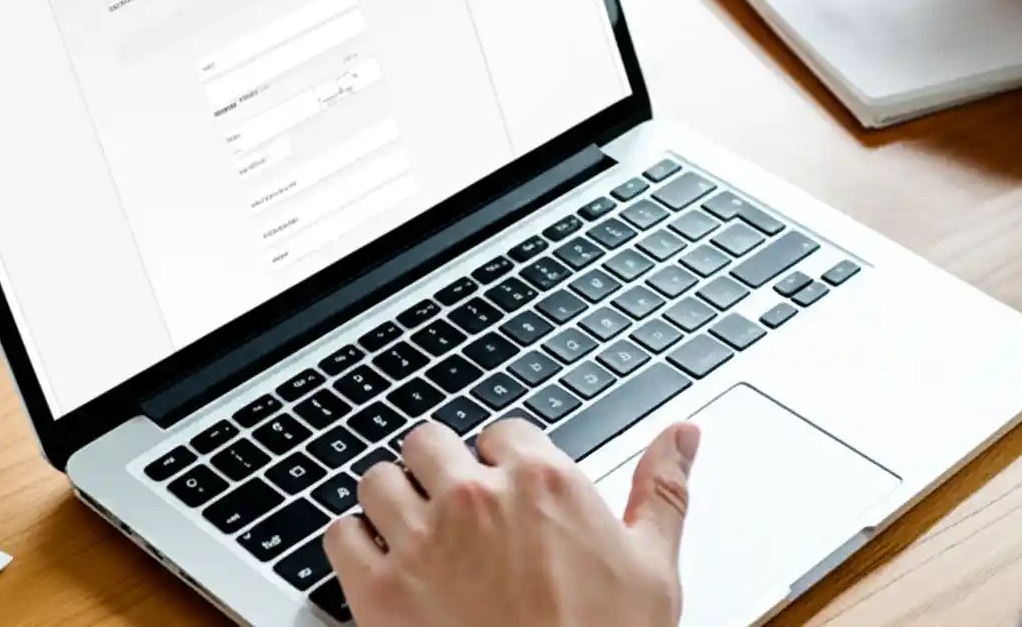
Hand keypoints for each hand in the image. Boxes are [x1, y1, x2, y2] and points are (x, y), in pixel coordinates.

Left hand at [324, 419, 700, 626]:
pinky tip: (381, 568)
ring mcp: (422, 541)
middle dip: (439, 472)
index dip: (501, 463)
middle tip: (455, 514)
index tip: (505, 492)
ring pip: (377, 481)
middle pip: (428, 442)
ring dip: (391, 503)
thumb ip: (663, 489)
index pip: (500, 431)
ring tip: (414, 538)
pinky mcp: (379, 589)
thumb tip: (682, 435)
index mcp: (543, 482)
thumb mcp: (653, 568)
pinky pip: (339, 535)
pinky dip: (353, 547)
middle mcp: (476, 498)